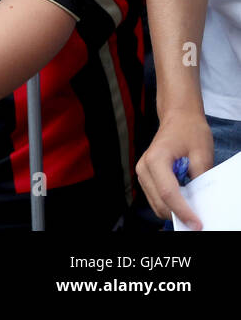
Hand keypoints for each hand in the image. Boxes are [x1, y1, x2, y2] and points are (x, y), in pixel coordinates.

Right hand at [135, 110, 213, 228]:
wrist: (179, 118)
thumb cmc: (189, 131)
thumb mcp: (202, 153)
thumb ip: (199, 179)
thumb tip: (199, 203)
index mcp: (156, 159)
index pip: (168, 192)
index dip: (183, 211)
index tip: (196, 224)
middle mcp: (144, 167)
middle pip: (159, 201)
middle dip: (178, 214)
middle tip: (198, 220)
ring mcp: (142, 172)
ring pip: (156, 203)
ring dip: (173, 209)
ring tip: (192, 208)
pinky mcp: (145, 176)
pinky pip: (156, 197)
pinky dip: (169, 204)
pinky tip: (184, 199)